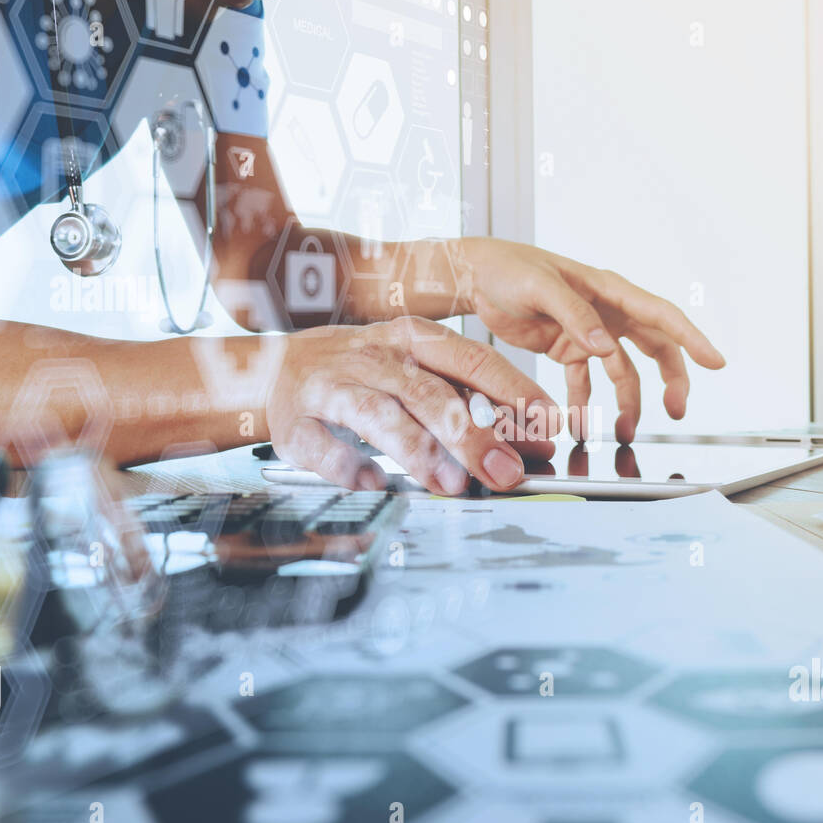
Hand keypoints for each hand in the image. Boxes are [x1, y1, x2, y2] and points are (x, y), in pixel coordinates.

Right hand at [266, 317, 561, 493]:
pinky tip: (373, 483)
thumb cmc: (362, 372)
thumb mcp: (418, 371)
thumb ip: (470, 403)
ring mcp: (333, 386)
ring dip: (417, 450)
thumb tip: (530, 441)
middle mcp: (375, 357)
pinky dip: (349, 466)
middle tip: (504, 471)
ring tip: (449, 483)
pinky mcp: (297, 420)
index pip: (473, 360)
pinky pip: (323, 445)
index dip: (514, 392)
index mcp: (413, 338)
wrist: (275, 368)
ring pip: (378, 414)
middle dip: (472, 435)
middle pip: (430, 393)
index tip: (547, 424)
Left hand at [451, 238, 725, 441]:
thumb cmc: (506, 268)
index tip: (715, 362)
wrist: (473, 276)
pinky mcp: (566, 348)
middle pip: (653, 349)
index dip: (691, 339)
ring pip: (623, 371)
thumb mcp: (539, 286)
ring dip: (628, 402)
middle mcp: (606, 311)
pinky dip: (586, 403)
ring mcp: (588, 332)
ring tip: (626, 432)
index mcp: (608, 290)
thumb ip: (575, 314)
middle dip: (670, 380)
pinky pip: (585, 381)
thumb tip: (606, 345)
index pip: (661, 315)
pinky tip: (583, 424)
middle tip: (676, 410)